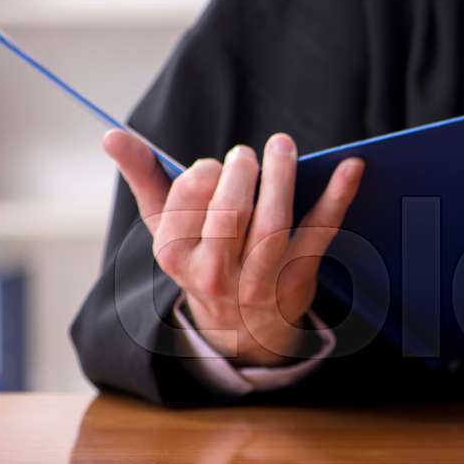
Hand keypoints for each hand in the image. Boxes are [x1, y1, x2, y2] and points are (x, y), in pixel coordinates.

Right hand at [104, 130, 364, 366]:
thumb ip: (144, 177)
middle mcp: (215, 273)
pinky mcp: (299, 278)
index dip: (200, 179)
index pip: (184, 211)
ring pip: (273, 224)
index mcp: (175, 256)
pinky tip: (353, 166)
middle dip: (239, 176)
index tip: (212, 165)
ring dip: (281, 178)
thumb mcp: (166, 226)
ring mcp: (260, 279)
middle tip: (247, 153)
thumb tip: (111, 134)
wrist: (240, 328)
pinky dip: (339, 196)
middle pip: (230, 216)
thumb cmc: (201, 257)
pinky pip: (322, 232)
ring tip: (282, 145)